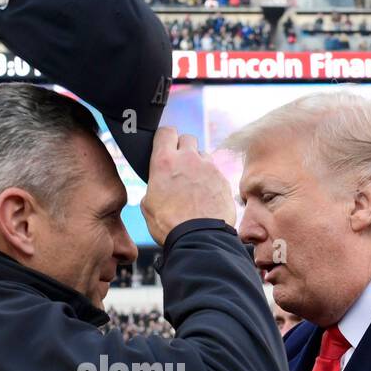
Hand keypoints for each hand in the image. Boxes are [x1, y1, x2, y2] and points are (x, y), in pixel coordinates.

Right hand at [140, 126, 235, 244]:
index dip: (164, 138)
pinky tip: (206, 196)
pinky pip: (216, 172)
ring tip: (194, 184)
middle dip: (183, 148)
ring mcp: (209, 168)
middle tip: (179, 166)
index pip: (165, 131)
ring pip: (203, 155)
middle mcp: (188, 159)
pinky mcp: (223, 179)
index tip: (164, 146)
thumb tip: (158, 186)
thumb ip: (153, 186)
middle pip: (187, 138)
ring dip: (198, 164)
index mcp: (164, 161)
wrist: (199, 239)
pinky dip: (211, 180)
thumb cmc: (169, 225)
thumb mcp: (148, 205)